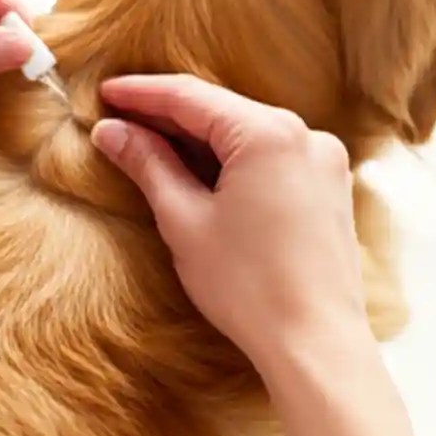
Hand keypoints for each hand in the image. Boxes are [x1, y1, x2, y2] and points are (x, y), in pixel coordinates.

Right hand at [90, 74, 369, 368]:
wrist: (316, 343)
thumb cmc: (248, 286)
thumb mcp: (184, 220)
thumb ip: (148, 165)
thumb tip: (111, 132)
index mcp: (268, 133)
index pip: (191, 97)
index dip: (142, 93)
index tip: (105, 93)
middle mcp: (304, 135)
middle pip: (222, 110)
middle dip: (168, 115)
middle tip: (119, 121)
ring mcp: (323, 160)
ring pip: (247, 133)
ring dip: (200, 138)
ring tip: (152, 146)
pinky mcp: (330, 187)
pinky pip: (272, 155)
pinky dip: (234, 158)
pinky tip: (202, 172)